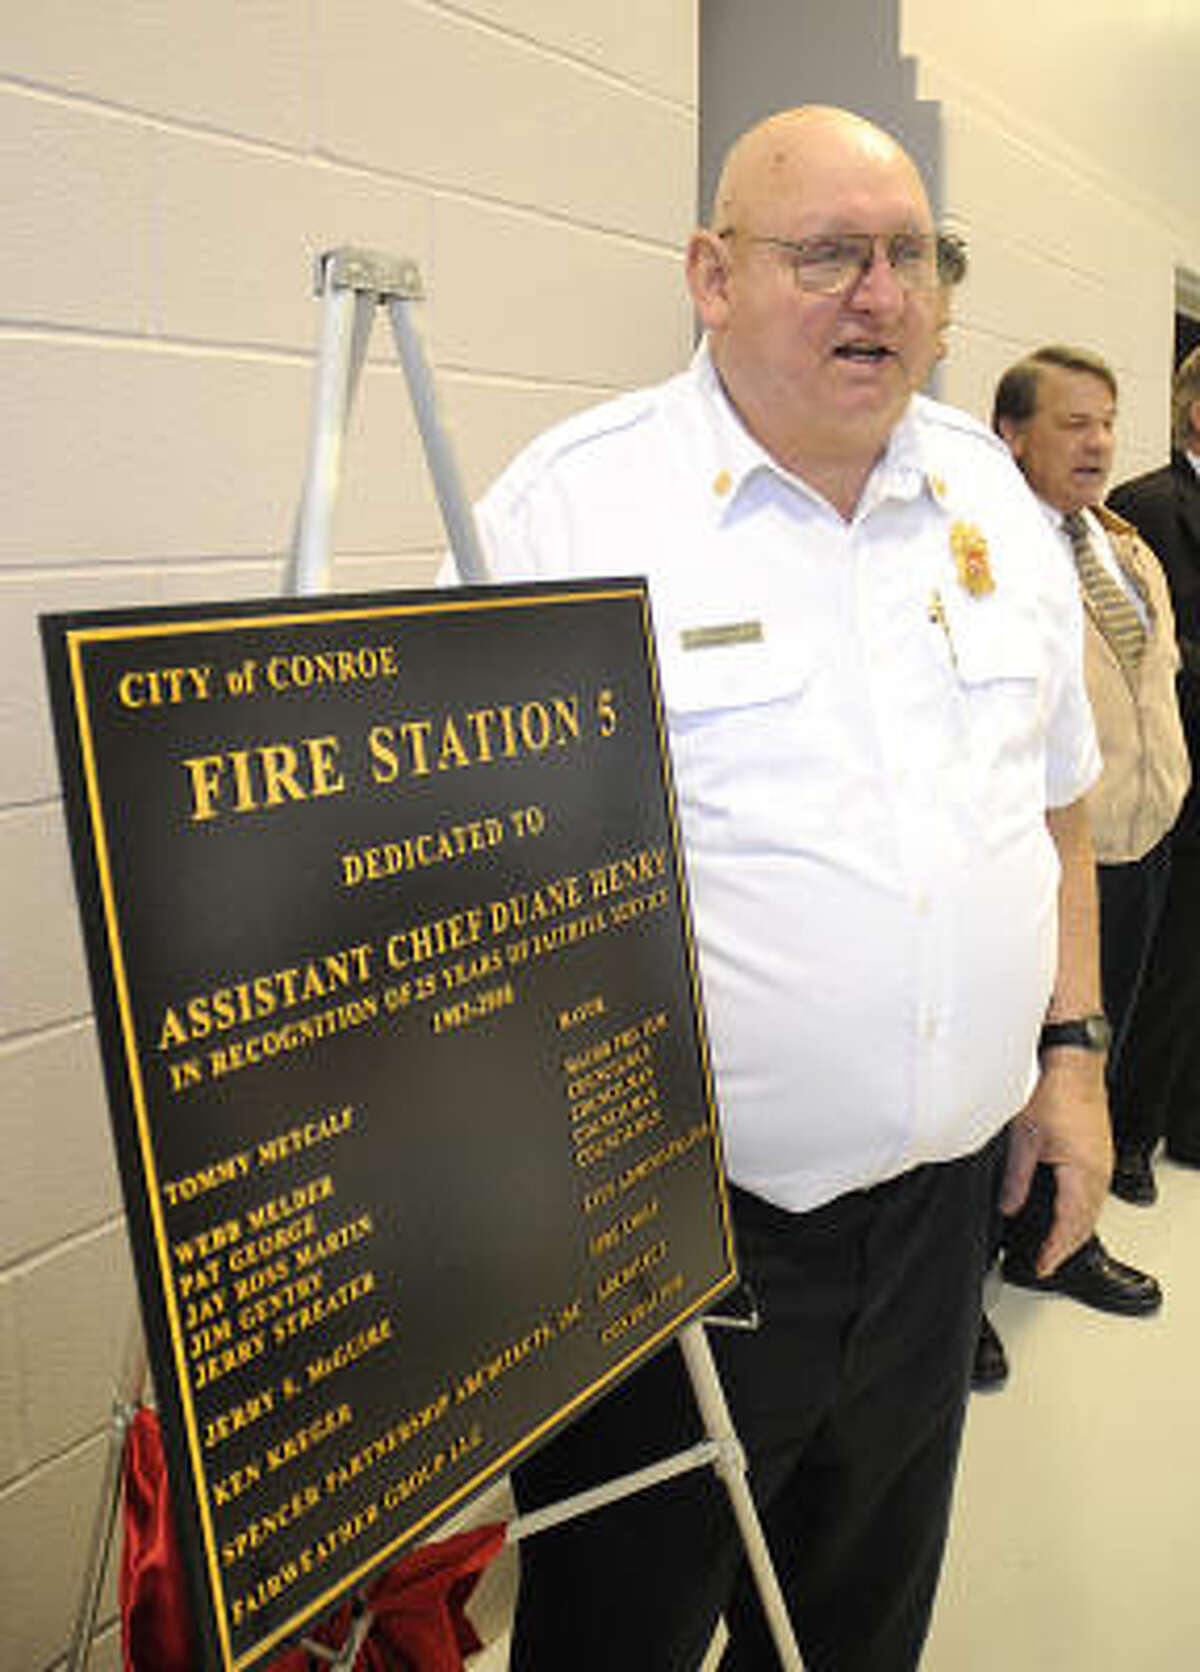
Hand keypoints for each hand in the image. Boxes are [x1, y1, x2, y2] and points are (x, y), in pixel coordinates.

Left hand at [1000, 1050, 1112, 1275]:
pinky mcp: (1100, 1150)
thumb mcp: (1023, 1137)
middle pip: (1086, 1222)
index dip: (1055, 1250)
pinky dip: (1082, 1209)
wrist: (1072, 1061)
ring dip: (1076, 1230)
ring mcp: (1102, 1161)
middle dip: (1067, 1246)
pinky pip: (1095, 1192)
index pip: (1070, 1225)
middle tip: (1047, 1262)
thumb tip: (1009, 1207)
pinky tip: (1068, 1211)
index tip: (1042, 1266)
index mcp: (1082, 1172)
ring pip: (1093, 1209)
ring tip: (1055, 1245)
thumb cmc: (1052, 1089)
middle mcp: (1098, 1171)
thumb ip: (1015, 1178)